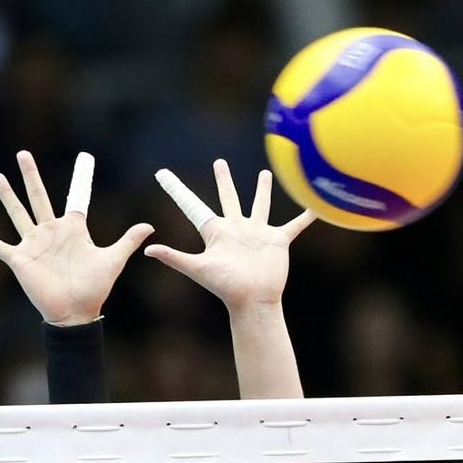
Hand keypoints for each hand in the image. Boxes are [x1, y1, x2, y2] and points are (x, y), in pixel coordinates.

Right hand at [0, 152, 151, 325]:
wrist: (75, 313)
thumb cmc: (94, 288)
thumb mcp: (112, 260)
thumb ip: (127, 240)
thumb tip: (149, 225)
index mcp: (73, 229)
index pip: (77, 196)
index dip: (82, 177)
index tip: (85, 157)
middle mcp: (51, 232)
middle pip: (39, 197)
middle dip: (31, 176)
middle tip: (23, 153)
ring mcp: (33, 244)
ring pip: (18, 213)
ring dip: (7, 196)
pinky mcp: (19, 259)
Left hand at [143, 161, 316, 310]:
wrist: (253, 300)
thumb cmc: (225, 287)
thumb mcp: (198, 268)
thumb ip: (174, 257)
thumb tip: (147, 250)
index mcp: (216, 232)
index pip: (193, 206)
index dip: (177, 190)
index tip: (162, 175)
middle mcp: (236, 228)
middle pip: (229, 198)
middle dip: (224, 180)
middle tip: (219, 162)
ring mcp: (258, 233)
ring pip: (260, 205)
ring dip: (263, 190)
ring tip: (266, 173)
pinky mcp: (277, 241)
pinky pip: (293, 226)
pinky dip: (305, 217)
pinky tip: (315, 206)